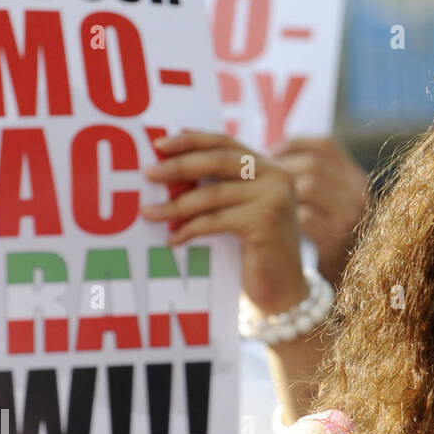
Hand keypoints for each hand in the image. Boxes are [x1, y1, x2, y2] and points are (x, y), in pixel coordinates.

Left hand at [143, 131, 306, 315]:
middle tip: (148, 174)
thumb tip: (170, 173)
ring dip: (176, 205)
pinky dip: (189, 229)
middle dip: (178, 167)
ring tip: (150, 213)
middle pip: (216, 162)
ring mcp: (273, 198)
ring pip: (212, 195)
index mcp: (269, 167)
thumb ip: (223, 188)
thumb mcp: (243, 211)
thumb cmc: (258, 254)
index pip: (224, 143)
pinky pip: (215, 221)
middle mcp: (276, 176)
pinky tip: (173, 239)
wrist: (285, 293)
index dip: (190, 140)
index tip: (159, 144)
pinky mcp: (265, 222)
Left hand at [272, 136, 368, 287]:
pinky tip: (267, 220)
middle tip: (252, 176)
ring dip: (278, 191)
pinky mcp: (336, 240)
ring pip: (307, 186)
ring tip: (257, 197)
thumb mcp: (324, 210)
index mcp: (358, 182)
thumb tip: (261, 154)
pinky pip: (303, 216)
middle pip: (313, 164)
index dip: (294, 145)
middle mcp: (360, 196)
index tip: (268, 153)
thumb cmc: (319, 250)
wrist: (334, 300)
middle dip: (278, 167)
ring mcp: (350, 218)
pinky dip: (283, 216)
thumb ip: (306, 183)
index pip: (326, 147)